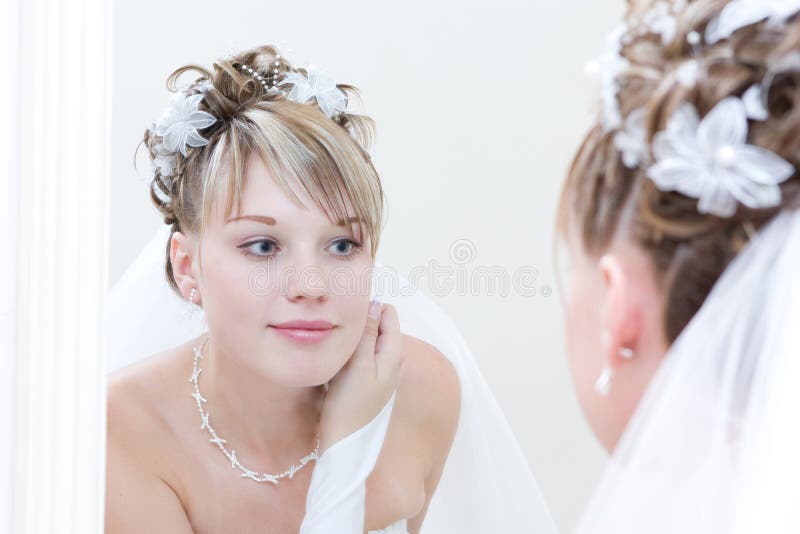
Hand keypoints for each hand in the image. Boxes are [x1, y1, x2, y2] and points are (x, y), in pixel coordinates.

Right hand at [318, 300, 403, 452]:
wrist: (343, 444)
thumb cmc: (349, 405)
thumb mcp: (358, 365)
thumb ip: (368, 333)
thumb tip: (374, 304)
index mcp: (394, 353)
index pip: (387, 313)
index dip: (367, 309)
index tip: (344, 314)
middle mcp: (391, 360)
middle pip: (377, 326)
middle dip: (358, 324)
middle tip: (335, 332)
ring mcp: (380, 372)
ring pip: (366, 342)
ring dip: (351, 341)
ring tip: (333, 347)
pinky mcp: (367, 382)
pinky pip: (360, 357)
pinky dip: (348, 355)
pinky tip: (335, 363)